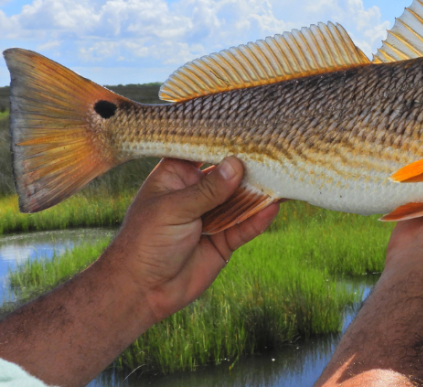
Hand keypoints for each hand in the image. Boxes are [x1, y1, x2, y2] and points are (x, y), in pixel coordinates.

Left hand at [100, 157, 279, 322]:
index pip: (203, 152)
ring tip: (282, 180)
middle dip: (249, 168)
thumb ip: (208, 189)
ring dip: (259, 193)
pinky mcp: (223, 240)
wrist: (140, 291)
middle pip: (228, 176)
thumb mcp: (174, 209)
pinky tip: (273, 208)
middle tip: (275, 155)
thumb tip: (237, 164)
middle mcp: (196, 193)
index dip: (224, 143)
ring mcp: (211, 217)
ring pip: (241, 200)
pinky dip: (258, 218)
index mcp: (176, 177)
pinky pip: (244, 226)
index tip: (250, 131)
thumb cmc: (145, 242)